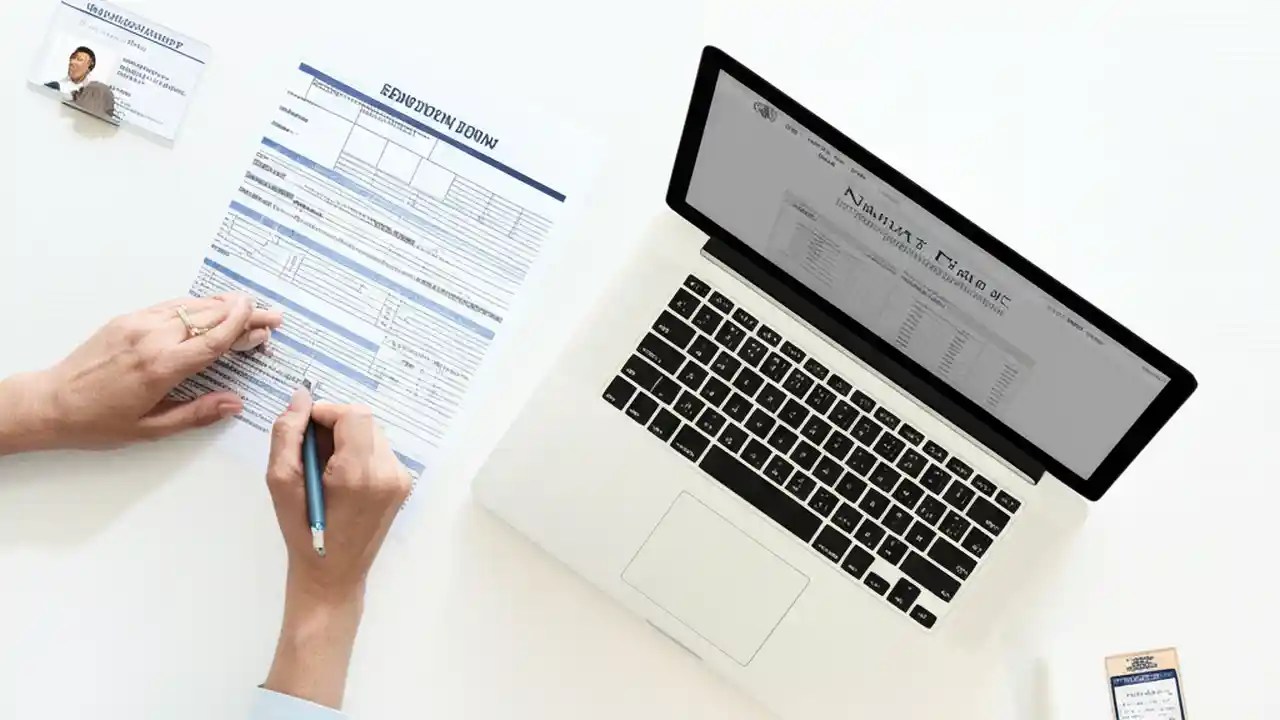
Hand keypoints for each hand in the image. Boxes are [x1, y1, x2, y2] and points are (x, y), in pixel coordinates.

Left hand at [0, 293, 281, 453]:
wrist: (51, 403)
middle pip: (209, 317)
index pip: (213, 338)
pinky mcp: (126, 319)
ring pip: (191, 306)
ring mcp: (137, 324)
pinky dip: (195, 305)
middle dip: (243, 314)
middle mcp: (151, 339)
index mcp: (161, 367)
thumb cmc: (98, 421)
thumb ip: (197, 413)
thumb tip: (234, 402)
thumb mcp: (151, 429)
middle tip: (270, 316)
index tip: (264, 322)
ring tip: (247, 308)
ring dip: (222, 306)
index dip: (243, 328)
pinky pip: (169, 306)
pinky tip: (209, 309)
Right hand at [262, 388, 410, 708]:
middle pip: (365, 420)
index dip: (326, 412)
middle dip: (335, 426)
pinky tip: (342, 479)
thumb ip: (288, 435)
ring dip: (347, 439)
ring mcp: (401, 479)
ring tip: (325, 469)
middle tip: (312, 452)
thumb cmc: (302, 533)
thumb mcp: (281, 484)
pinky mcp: (404, 485)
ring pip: (373, 433)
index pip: (353, 414)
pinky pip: (380, 451)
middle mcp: (389, 472)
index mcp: (359, 472)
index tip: (305, 428)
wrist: (334, 576)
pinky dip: (360, 453)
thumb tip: (301, 397)